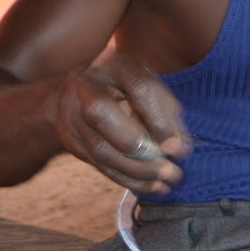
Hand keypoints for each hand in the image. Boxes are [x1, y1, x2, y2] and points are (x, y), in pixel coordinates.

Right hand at [53, 55, 189, 193]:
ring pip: (100, 149)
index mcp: (115, 63)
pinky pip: (99, 165)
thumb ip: (168, 113)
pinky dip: (127, 179)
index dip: (159, 121)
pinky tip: (151, 186)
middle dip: (139, 149)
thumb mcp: (153, 88)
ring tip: (166, 183)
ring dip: (137, 172)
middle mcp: (85, 84)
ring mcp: (70, 112)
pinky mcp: (70, 139)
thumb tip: (180, 149)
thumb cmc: (131, 87)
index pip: (138, 88)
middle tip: (171, 171)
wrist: (85, 89)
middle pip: (102, 115)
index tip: (179, 150)